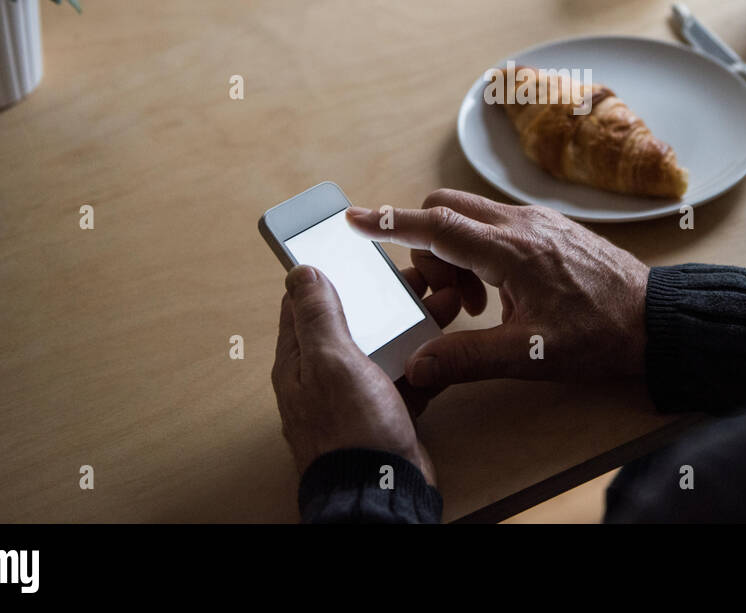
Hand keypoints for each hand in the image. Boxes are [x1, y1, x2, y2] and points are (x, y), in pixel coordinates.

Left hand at [271, 264, 434, 481]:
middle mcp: (325, 377)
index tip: (357, 254)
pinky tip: (446, 345)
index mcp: (300, 361)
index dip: (332, 274)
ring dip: (414, 323)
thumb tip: (301, 273)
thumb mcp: (329, 360)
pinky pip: (408, 376)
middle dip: (387, 296)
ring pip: (387, 346)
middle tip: (418, 277)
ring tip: (443, 303)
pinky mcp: (388, 413)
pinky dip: (427, 359)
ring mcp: (358, 396)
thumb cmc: (348, 432)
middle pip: (355, 322)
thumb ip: (317, 315)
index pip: (307, 305)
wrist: (380, 491)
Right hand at [346, 189, 649, 390]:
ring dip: (456, 254)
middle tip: (446, 298)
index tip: (354, 219)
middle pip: (446, 210)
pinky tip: (501, 297)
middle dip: (427, 247)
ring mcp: (536, 221)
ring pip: (470, 217)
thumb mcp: (531, 356)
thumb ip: (467, 359)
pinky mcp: (548, 228)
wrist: (655, 319)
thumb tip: (417, 366)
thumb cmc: (599, 335)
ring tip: (478, 307)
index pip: (435, 225)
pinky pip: (495, 225)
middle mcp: (520, 224)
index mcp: (510, 249)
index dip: (390, 222)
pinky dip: (481, 252)